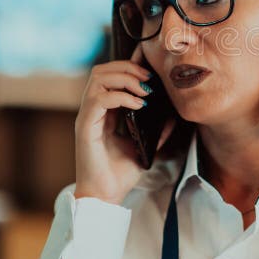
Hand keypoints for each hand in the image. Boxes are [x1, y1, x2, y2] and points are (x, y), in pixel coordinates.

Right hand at [73, 44, 174, 204]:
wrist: (106, 196)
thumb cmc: (120, 173)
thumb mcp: (145, 146)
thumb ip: (156, 130)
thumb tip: (173, 117)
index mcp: (104, 111)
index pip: (111, 76)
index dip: (129, 64)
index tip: (150, 63)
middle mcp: (93, 110)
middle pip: (102, 70)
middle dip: (128, 67)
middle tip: (150, 79)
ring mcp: (87, 117)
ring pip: (98, 79)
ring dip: (125, 78)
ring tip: (145, 90)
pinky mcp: (85, 127)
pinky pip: (99, 99)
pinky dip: (121, 96)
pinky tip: (139, 104)